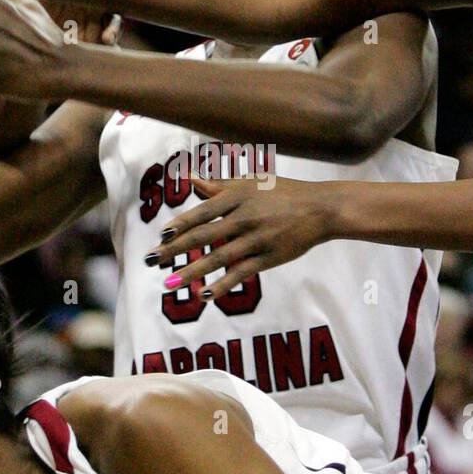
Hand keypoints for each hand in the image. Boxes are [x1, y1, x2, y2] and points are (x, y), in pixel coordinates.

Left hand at [145, 176, 338, 298]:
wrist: (321, 209)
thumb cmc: (283, 193)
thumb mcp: (251, 182)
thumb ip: (219, 186)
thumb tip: (190, 179)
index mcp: (238, 196)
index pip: (202, 212)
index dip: (181, 224)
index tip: (161, 236)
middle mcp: (244, 217)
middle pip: (204, 235)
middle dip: (175, 249)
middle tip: (151, 260)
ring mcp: (257, 239)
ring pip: (218, 257)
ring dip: (192, 271)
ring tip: (170, 282)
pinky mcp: (269, 258)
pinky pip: (241, 273)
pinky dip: (222, 284)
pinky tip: (204, 294)